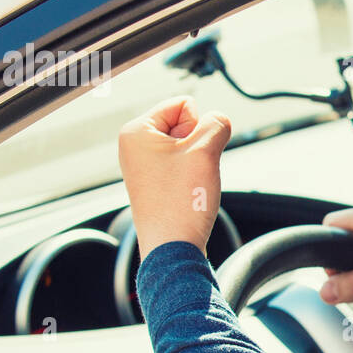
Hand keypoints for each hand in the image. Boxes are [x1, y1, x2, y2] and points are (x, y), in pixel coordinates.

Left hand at [118, 97, 231, 261]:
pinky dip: (192, 175)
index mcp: (136, 131)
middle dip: (198, 143)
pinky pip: (182, 164)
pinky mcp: (153, 182)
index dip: (199, 126)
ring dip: (198, 160)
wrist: (173, 248)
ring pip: (187, 146)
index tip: (191, 155)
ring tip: (189, 184)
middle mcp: (134, 145)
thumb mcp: (205, 151)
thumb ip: (217, 123)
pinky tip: (187, 193)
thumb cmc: (182, 202)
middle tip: (191, 172)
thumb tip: (218, 121)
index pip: (183, 104)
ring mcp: (142, 165)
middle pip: (184, 123)